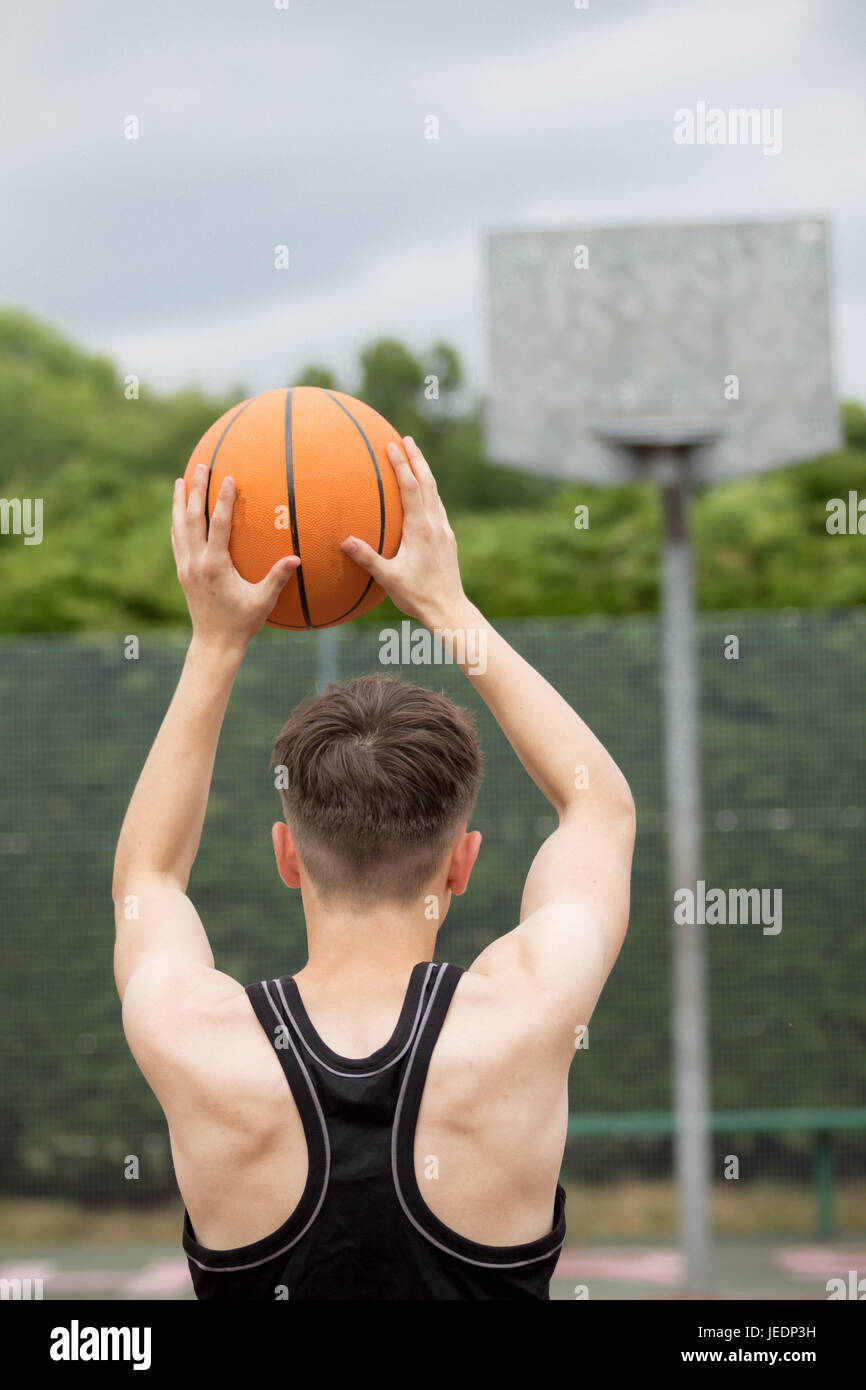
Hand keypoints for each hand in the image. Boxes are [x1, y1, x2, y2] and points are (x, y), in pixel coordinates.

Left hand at [171, 465, 299, 650]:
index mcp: (215, 566)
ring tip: (180, 480)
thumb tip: (296, 558)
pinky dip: (177, 522)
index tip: (228, 478)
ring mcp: (186, 567)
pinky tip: (178, 512)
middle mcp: (196, 562)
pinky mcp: (182, 573)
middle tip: (200, 466)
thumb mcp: (263, 602)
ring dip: (179, 502)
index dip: (224, 500)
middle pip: (192, 518)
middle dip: (196, 490)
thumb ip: (278, 578)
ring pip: (178, 526)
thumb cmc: (242, 623)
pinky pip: (176, 540)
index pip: (219, 524)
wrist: (214, 643)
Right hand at [340, 437, 466, 627]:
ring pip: (435, 493)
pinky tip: (424, 495)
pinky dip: (429, 492)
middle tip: (407, 439)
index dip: (401, 465)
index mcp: (420, 529)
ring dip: (425, 473)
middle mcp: (435, 524)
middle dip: (417, 458)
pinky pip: (437, 507)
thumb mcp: (388, 578)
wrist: (449, 609)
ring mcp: (444, 531)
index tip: (392, 445)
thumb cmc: (417, 595)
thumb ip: (367, 558)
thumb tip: (344, 541)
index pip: (410, 488)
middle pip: (427, 482)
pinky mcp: (448, 540)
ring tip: (415, 459)